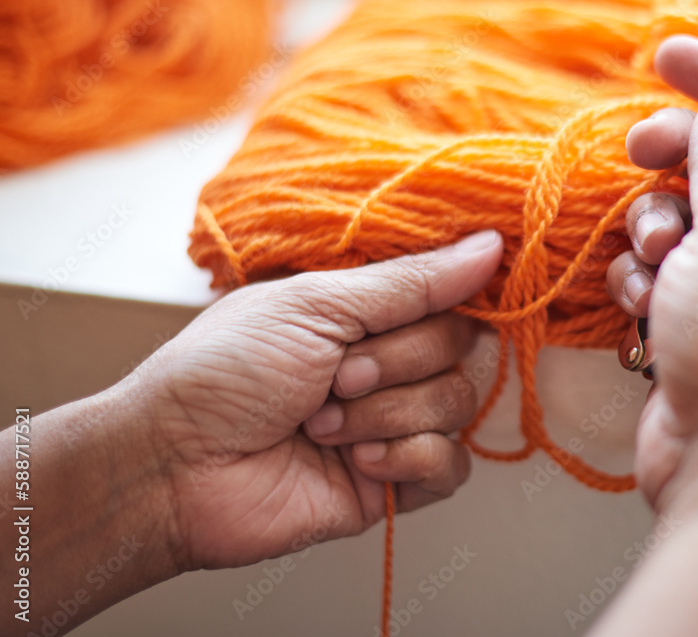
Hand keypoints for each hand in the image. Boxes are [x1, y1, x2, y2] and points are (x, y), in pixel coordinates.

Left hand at [137, 230, 502, 570]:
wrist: (174, 465)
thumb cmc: (227, 370)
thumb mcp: (317, 304)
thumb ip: (412, 282)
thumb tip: (491, 243)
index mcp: (366, 314)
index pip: (449, 298)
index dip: (442, 305)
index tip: (405, 313)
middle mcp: (386, 364)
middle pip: (458, 351)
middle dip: (394, 364)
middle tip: (334, 378)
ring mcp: (392, 423)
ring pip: (456, 406)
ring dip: (388, 413)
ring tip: (323, 425)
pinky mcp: (395, 484)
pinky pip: (452, 467)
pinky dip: (409, 459)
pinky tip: (359, 462)